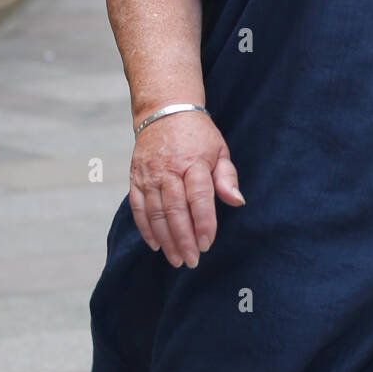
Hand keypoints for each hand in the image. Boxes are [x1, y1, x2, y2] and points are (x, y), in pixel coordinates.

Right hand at [128, 112, 243, 267]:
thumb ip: (227, 177)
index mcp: (193, 162)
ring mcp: (149, 174)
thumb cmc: (198, 135)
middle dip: (184, 238)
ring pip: (155, 213)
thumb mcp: (220, 150)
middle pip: (175, 209)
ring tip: (176, 259)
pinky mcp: (135, 178)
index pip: (199, 197)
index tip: (208, 243)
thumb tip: (237, 202)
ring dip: (166, 239)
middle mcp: (168, 170)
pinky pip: (138, 207)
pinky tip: (155, 245)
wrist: (164, 111)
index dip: (204, 222)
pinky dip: (145, 228)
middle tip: (192, 260)